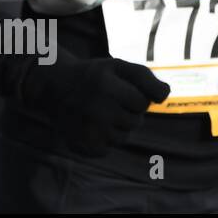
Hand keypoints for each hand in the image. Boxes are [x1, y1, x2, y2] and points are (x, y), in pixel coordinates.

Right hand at [19, 55, 169, 157]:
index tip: (117, 89)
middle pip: (135, 122)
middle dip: (127, 112)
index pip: (142, 102)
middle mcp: (95, 109)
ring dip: (117, 127)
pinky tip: (91, 126)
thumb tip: (165, 96)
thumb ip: (146, 78)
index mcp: (105, 86)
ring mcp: (87, 129)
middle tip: (107, 100)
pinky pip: (107, 150)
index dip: (134, 95)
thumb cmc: (94, 75)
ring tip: (99, 112)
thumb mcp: (118, 67)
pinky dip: (103, 139)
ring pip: (123, 138)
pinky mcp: (81, 144)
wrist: (53, 84)